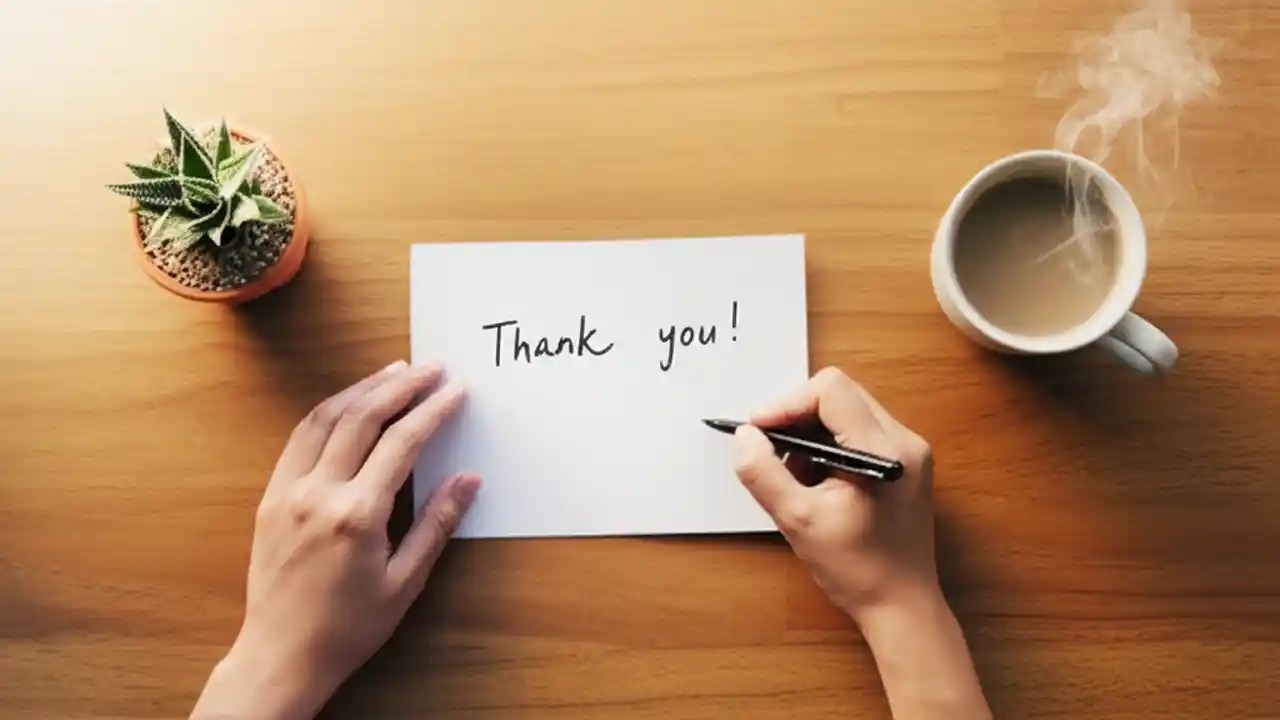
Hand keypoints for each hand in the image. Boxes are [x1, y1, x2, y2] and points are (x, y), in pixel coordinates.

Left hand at [191, 361, 479, 719]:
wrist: (282, 655)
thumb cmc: (348, 627)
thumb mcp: (405, 582)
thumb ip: (437, 524)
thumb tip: (468, 480)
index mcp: (356, 515)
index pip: (402, 443)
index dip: (432, 411)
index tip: (455, 391)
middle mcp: (318, 493)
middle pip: (363, 418)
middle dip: (401, 386)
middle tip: (430, 368)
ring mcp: (288, 491)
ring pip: (325, 418)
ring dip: (362, 389)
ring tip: (393, 373)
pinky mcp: (271, 497)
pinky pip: (299, 438)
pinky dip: (328, 411)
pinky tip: (349, 403)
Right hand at [734, 367, 988, 718]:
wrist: (902, 606)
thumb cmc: (858, 571)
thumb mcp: (799, 521)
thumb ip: (764, 474)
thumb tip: (744, 437)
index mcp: (884, 451)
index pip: (830, 390)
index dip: (786, 405)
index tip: (758, 433)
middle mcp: (904, 441)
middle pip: (838, 394)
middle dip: (796, 419)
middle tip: (770, 454)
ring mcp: (908, 451)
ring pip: (846, 411)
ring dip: (811, 434)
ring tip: (796, 477)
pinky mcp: (904, 463)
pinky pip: (858, 432)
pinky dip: (828, 447)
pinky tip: (816, 483)